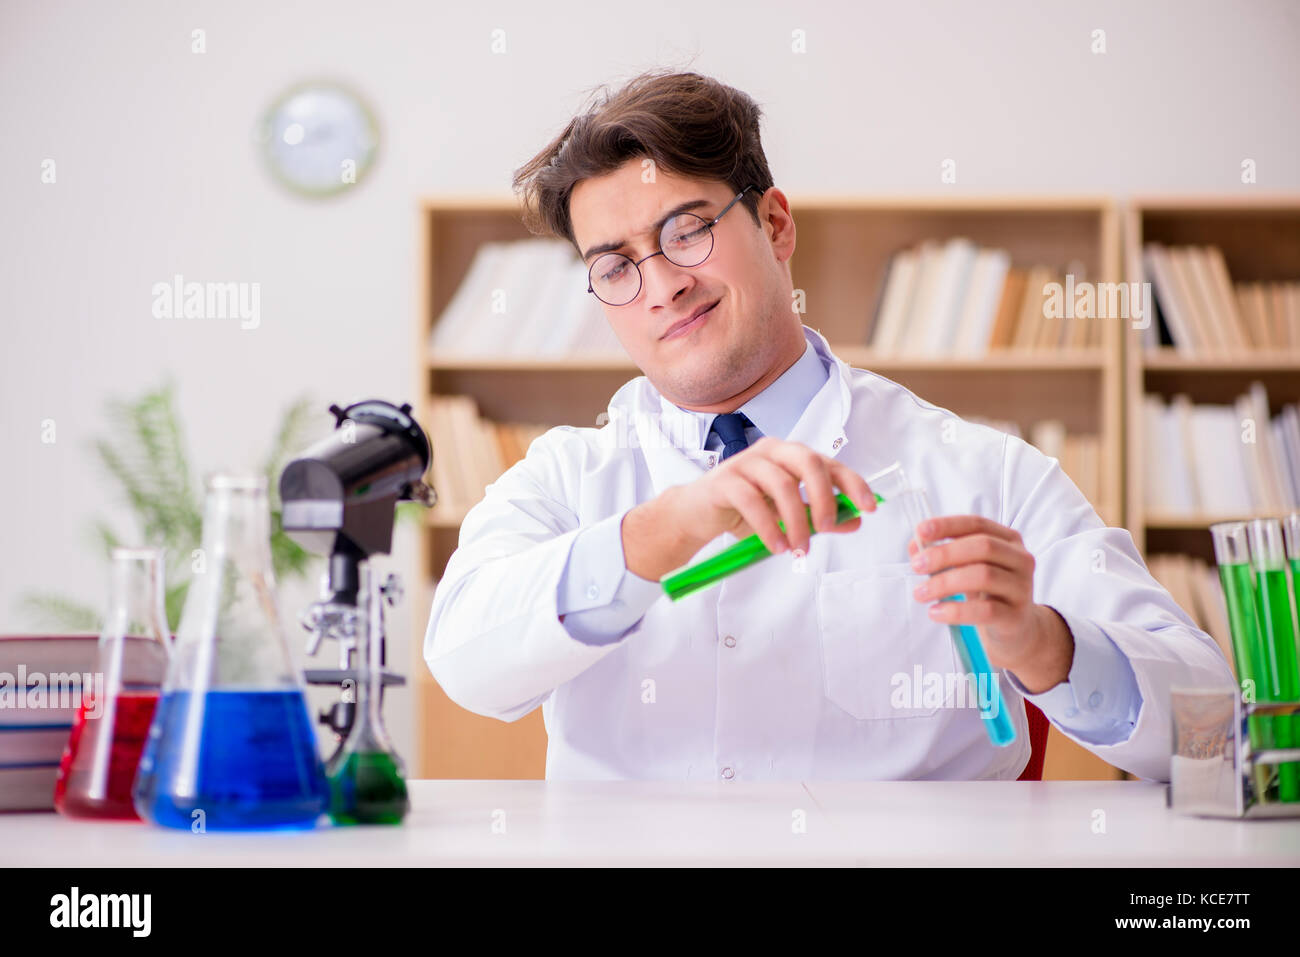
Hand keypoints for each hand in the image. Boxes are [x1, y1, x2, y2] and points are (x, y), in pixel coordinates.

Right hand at [673, 436, 876, 555]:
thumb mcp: (786, 516)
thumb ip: (818, 515)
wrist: (696, 515)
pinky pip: (752, 501)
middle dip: (824, 498)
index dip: (853, 483)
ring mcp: (745, 462)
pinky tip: (776, 546)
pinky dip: (768, 527)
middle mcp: (771, 451)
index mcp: (790, 455)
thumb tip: (854, 521)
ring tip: (798, 550)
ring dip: (795, 522)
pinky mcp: (724, 480)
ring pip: (782, 485)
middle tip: (825, 530)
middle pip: (808, 463)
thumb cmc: (743, 511)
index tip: (869, 508)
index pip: (829, 463)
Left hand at [906, 515, 1073, 693]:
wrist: (1016, 630)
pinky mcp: (1016, 616)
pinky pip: (985, 610)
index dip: (948, 525)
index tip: (920, 531)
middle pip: (983, 547)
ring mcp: (1021, 588)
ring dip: (945, 583)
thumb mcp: (967, 569)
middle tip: (917, 566)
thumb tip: (916, 545)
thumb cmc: (988, 593)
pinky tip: (936, 612)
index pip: (977, 524)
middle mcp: (1020, 560)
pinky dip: (956, 611)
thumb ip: (943, 554)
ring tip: (920, 593)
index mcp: (1008, 540)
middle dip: (944, 554)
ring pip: (983, 576)